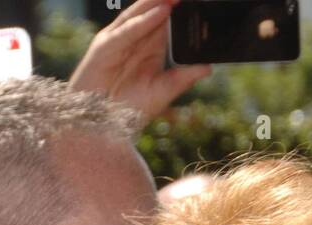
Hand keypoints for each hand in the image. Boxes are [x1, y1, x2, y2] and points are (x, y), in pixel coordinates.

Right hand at [68, 0, 211, 124]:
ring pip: (139, 14)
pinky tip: (161, 12)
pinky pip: (127, 31)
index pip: (166, 22)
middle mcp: (133, 39)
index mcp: (149, 47)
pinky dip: (144, 21)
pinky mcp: (105, 47)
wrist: (103, 125)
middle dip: (169, 1)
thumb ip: (183, 78)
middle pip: (153, 12)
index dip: (179, 11)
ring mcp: (118, 40)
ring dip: (157, 2)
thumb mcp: (163, 92)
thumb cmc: (128, 109)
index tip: (197, 3)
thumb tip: (208, 67)